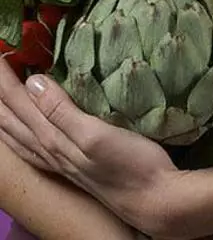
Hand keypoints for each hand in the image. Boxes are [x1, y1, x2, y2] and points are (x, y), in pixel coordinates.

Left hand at [0, 59, 180, 236]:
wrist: (154, 201)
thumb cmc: (132, 164)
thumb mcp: (96, 134)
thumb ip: (61, 112)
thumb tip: (31, 82)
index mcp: (52, 138)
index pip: (20, 103)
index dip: (6, 79)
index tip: (0, 53)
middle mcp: (50, 151)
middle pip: (13, 119)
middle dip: (1, 93)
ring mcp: (60, 162)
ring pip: (19, 136)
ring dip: (4, 114)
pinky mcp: (73, 168)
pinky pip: (32, 150)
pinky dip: (18, 138)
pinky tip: (20, 135)